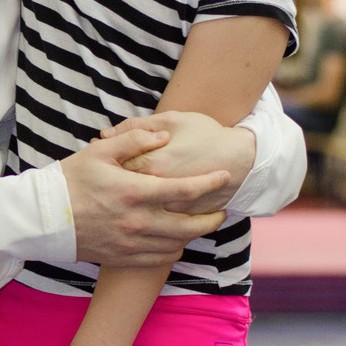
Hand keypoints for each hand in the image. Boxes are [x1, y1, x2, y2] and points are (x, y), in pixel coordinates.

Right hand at [61, 130, 227, 265]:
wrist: (42, 218)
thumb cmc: (69, 180)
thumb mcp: (99, 151)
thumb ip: (134, 139)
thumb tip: (163, 137)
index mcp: (134, 192)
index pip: (184, 189)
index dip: (209, 183)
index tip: (224, 177)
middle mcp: (137, 222)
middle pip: (189, 226)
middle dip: (211, 219)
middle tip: (221, 211)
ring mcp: (130, 243)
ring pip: (176, 244)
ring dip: (193, 235)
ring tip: (200, 224)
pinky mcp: (121, 258)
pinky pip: (158, 260)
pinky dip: (172, 251)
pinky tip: (175, 241)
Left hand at [104, 111, 255, 212]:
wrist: (243, 159)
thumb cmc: (206, 134)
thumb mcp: (171, 120)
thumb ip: (136, 126)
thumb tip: (105, 133)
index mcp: (150, 162)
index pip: (113, 170)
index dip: (104, 168)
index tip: (103, 166)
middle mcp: (157, 190)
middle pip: (120, 196)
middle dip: (111, 192)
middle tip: (110, 187)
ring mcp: (170, 209)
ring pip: (138, 214)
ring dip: (126, 210)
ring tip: (122, 203)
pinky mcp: (181, 222)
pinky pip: (157, 225)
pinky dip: (147, 222)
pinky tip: (144, 215)